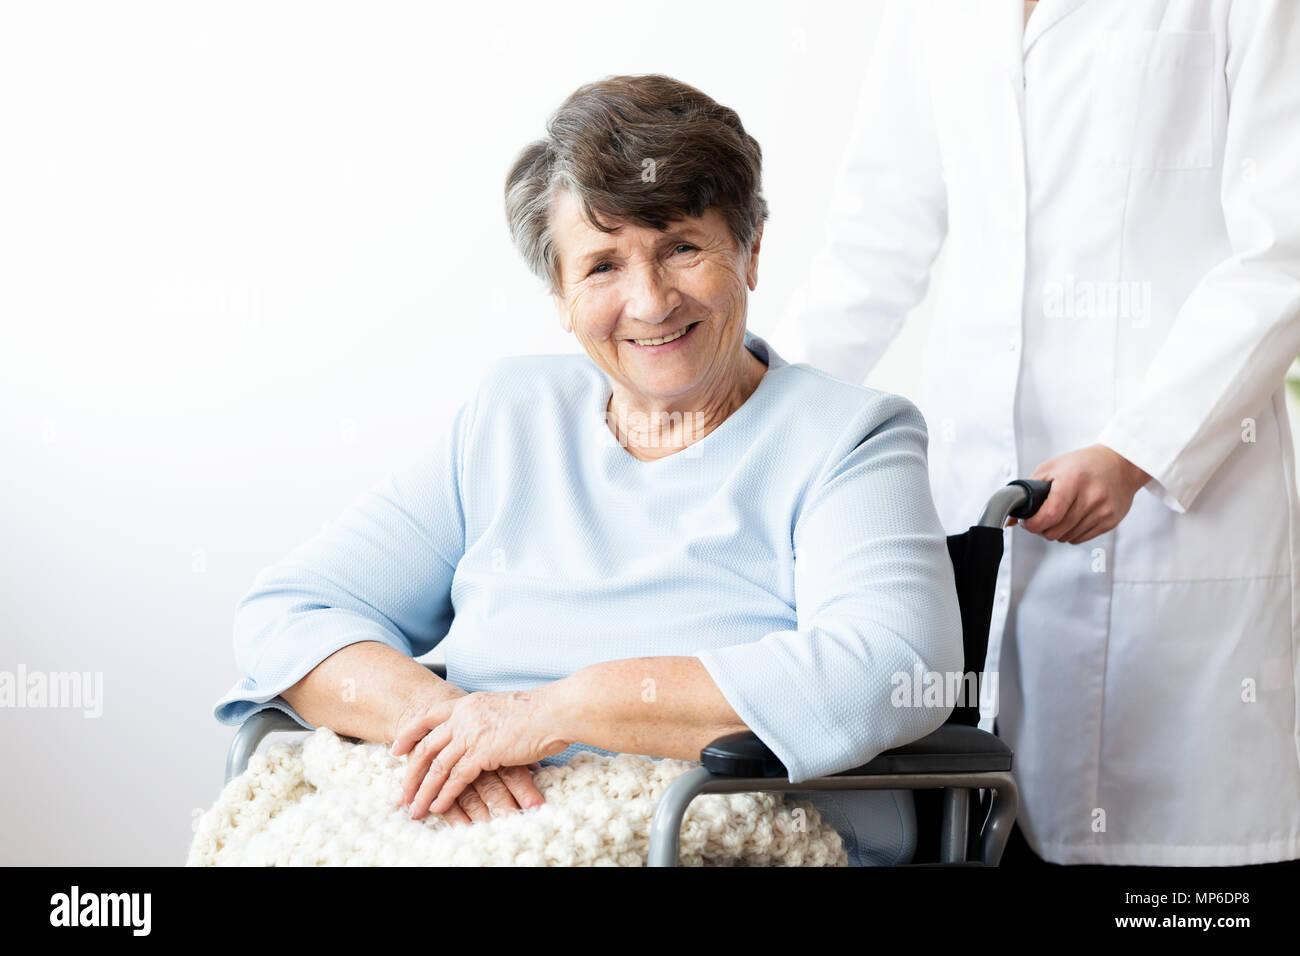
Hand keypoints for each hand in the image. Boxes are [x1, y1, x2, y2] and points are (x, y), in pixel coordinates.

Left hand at [391, 688, 570, 820]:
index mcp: (467, 703)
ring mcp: (472, 733)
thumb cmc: (536, 712)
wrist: (554, 711)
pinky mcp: (483, 751)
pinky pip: (457, 778)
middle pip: (426, 747)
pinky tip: (438, 807)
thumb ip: (482, 718)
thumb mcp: (500, 708)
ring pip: (437, 766)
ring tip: (415, 809)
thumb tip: (477, 732)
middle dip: (411, 773)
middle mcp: (464, 716)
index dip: (409, 734)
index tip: (396, 749)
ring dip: (424, 791)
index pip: (427, 716)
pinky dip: (445, 794)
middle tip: (402, 793)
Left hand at [1007, 444, 1149, 543]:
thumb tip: (1010, 518)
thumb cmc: (1083, 464)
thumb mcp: (1051, 468)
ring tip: (1059, 515)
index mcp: (1073, 480)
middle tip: (1042, 518)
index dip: (1033, 524)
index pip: (1049, 515)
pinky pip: (1080, 539)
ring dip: (1057, 531)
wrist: (1121, 464)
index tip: (1028, 522)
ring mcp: (1102, 511)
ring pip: (1067, 538)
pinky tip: (1073, 518)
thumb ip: (1027, 492)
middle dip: (1042, 528)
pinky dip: (1071, 533)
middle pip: (1056, 531)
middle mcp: (1090, 496)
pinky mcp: (1110, 521)